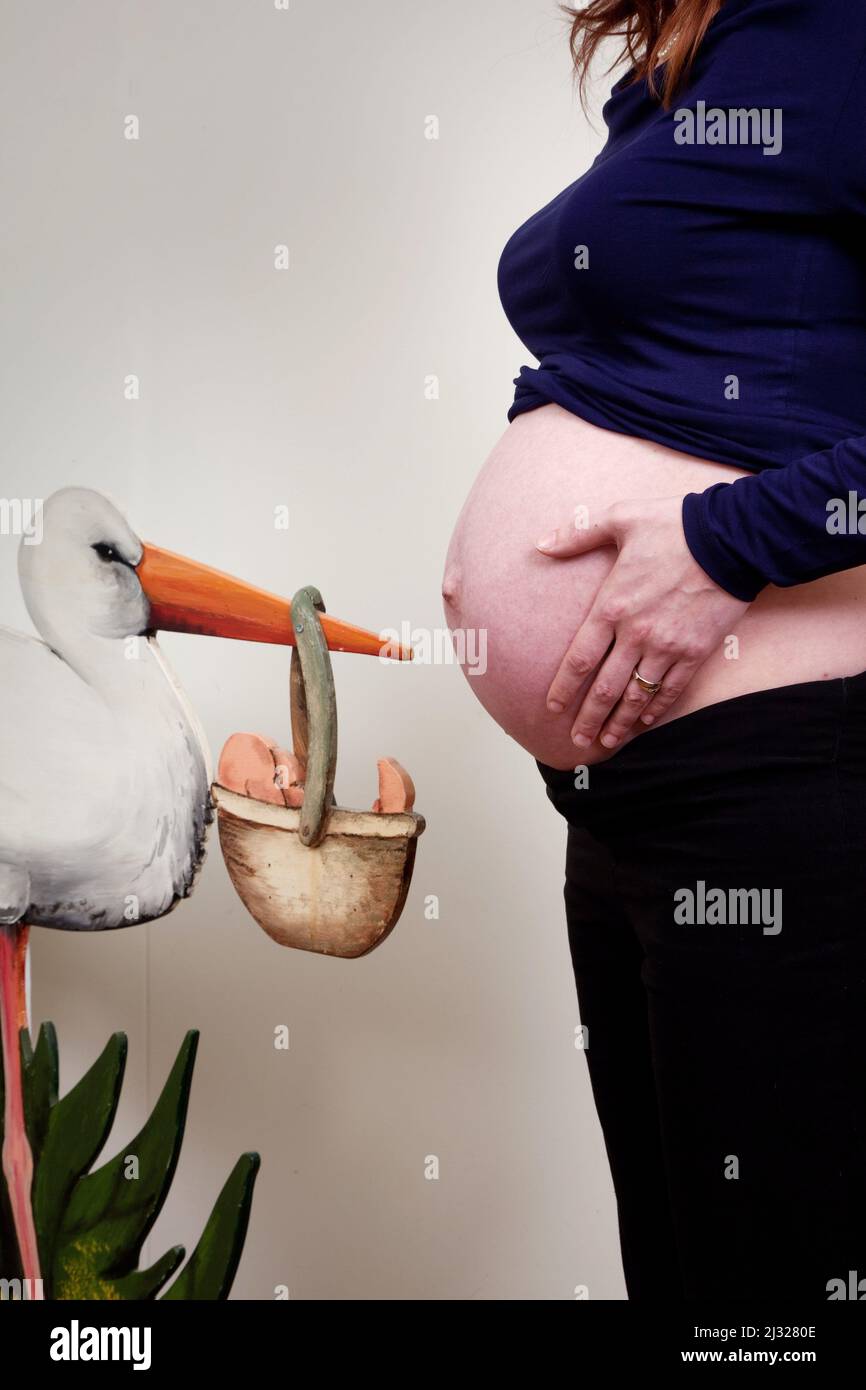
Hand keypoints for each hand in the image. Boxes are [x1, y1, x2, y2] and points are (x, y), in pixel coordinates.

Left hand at [536, 496, 750, 748]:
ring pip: (636, 695)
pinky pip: (671, 688)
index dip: (564, 688)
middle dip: (589, 718)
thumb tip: (541, 545)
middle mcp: (636, 634)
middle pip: (605, 687)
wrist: (732, 537)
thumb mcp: (620, 518)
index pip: (580, 659)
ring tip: (606, 742)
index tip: (552, 709)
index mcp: (612, 606)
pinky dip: (656, 708)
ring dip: (620, 722)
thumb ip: (578, 535)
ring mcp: (667, 646)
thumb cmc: (675, 524)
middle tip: (577, 741)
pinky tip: (645, 721)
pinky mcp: (696, 651)